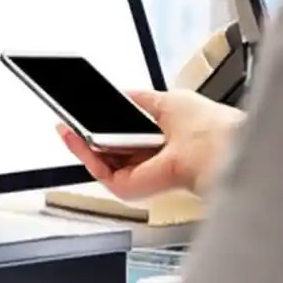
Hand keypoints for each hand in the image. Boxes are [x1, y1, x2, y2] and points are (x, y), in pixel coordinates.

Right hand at [56, 89, 244, 199]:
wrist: (216, 149)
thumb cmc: (207, 128)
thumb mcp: (166, 101)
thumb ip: (139, 100)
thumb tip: (120, 95)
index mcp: (160, 141)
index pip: (124, 134)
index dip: (103, 121)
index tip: (83, 108)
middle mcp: (148, 161)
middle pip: (107, 147)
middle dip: (87, 130)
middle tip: (68, 115)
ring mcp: (138, 176)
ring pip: (99, 160)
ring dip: (80, 140)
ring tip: (65, 122)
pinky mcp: (129, 188)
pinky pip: (98, 169)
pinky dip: (83, 152)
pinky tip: (73, 134)